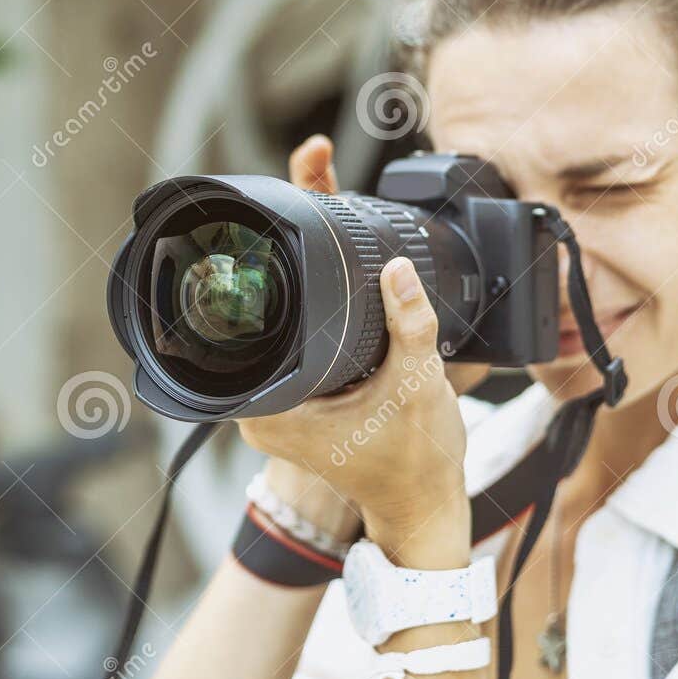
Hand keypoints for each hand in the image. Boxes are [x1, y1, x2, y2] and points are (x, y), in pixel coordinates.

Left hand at [236, 137, 470, 563]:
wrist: (426, 508)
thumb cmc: (418, 463)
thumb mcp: (418, 388)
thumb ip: (410, 326)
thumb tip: (398, 270)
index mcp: (271, 405)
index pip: (250, 315)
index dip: (265, 252)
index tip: (280, 203)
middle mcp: (259, 404)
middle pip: (261, 305)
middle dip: (287, 237)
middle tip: (310, 170)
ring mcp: (274, 400)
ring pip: (275, 318)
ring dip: (296, 265)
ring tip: (317, 192)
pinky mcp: (296, 396)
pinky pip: (293, 335)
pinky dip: (310, 297)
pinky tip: (325, 252)